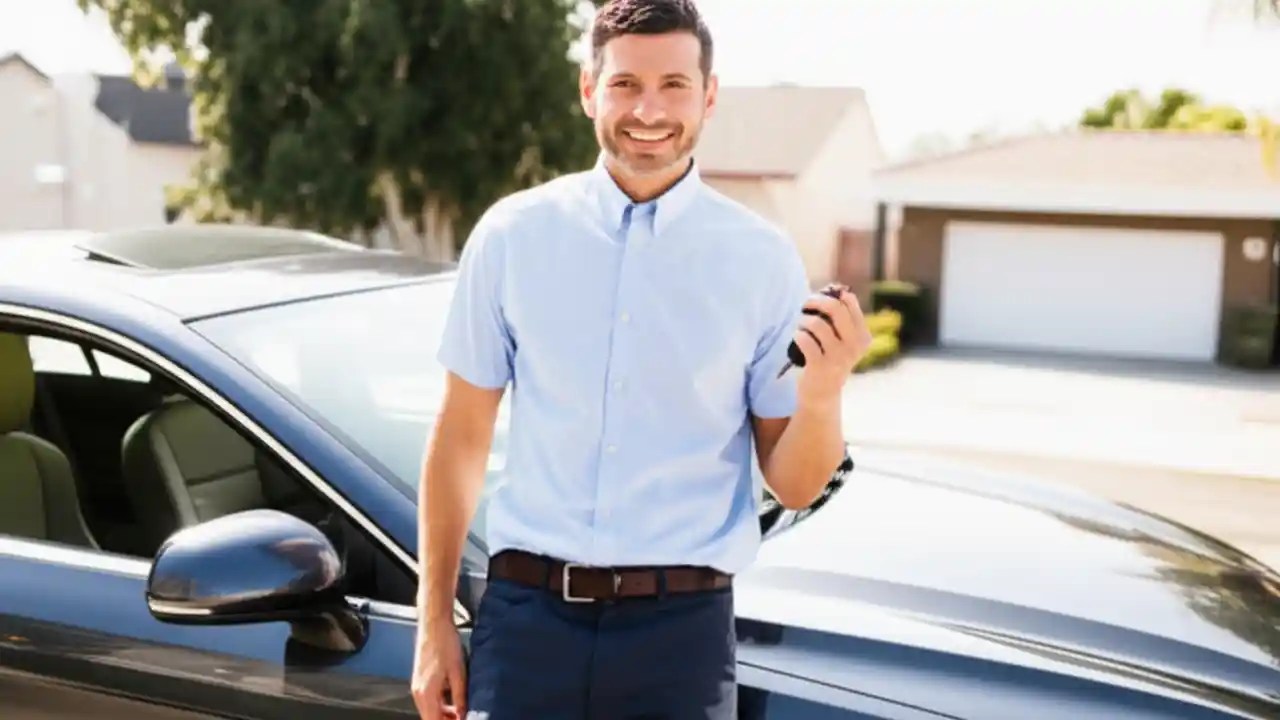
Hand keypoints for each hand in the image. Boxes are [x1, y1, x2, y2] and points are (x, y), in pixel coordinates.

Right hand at [411, 619, 466, 718]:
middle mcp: (418, 693)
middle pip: (430, 718)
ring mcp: (417, 686)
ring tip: (462, 712)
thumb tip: (463, 715)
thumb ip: (459, 697)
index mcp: (426, 693)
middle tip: (465, 717)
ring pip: (429, 710)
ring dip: (443, 715)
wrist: (434, 625)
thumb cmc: (446, 645)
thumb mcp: (458, 673)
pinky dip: (440, 705)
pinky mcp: (420, 680)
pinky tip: (454, 701)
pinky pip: (429, 701)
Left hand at [792, 285, 871, 405]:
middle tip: (805, 305)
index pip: (849, 301)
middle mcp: (854, 346)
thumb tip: (831, 289)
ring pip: (817, 324)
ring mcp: (839, 357)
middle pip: (835, 308)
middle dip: (815, 301)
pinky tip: (797, 337)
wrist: (822, 395)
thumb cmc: (829, 360)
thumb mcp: (842, 341)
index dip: (830, 294)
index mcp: (863, 336)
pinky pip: (805, 340)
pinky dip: (797, 335)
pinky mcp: (821, 366)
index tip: (818, 298)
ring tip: (801, 326)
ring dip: (804, 321)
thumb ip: (839, 318)